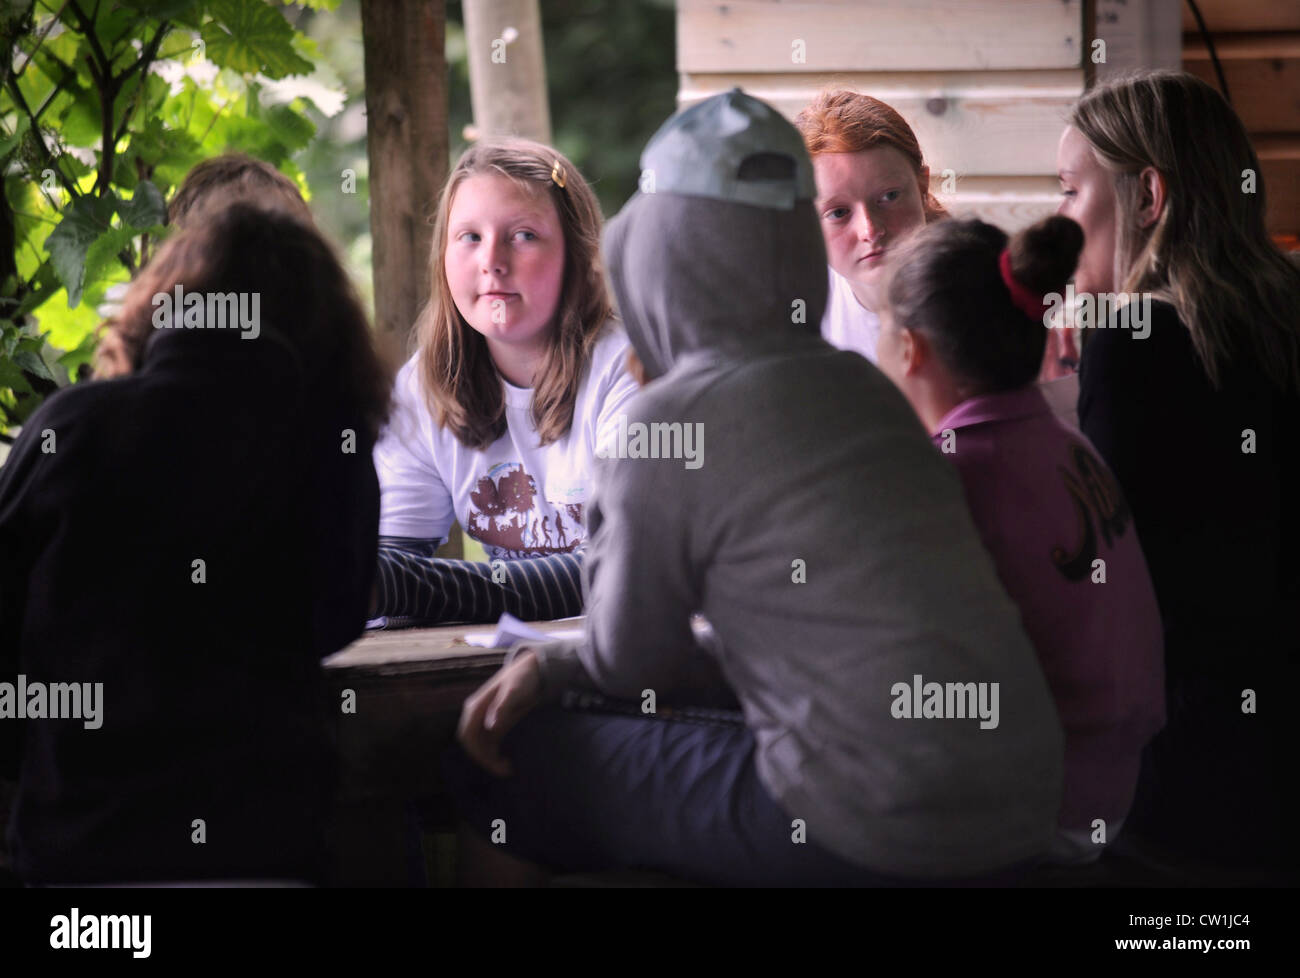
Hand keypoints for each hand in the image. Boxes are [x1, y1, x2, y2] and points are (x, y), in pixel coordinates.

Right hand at [457, 649, 542, 775]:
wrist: (534, 671)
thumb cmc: (523, 678)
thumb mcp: (515, 691)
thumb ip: (503, 707)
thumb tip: (490, 726)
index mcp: (476, 707)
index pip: (467, 735)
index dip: (476, 752)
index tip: (492, 762)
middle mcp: (477, 715)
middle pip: (472, 743)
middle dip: (484, 759)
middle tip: (504, 770)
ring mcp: (485, 720)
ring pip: (480, 746)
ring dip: (490, 759)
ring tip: (508, 769)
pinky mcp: (495, 724)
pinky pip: (489, 744)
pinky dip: (495, 754)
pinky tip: (507, 761)